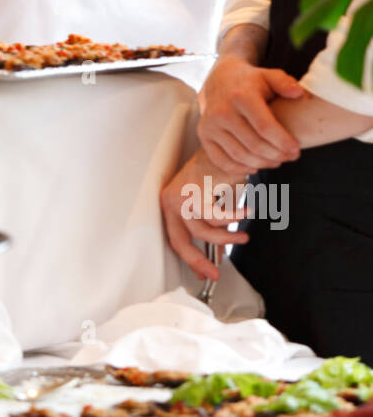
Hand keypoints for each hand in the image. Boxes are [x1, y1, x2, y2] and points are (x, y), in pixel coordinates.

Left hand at [160, 147, 248, 281]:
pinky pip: (216, 217)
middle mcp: (170, 200)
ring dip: (227, 237)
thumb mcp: (212, 205)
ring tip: (242, 235)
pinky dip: (234, 218)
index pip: (176, 239)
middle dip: (199, 260)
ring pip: (203, 231)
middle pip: (181, 241)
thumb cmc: (220, 172)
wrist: (227, 144)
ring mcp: (180, 195)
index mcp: (171, 205)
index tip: (204, 273)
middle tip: (216, 272)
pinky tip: (245, 213)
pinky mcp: (194, 190)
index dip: (191, 259)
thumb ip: (210, 228)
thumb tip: (213, 256)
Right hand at [197, 56, 304, 172]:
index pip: (265, 127)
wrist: (219, 80)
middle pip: (254, 145)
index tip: (296, 150)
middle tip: (289, 157)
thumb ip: (285, 83)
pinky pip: (222, 161)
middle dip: (276, 155)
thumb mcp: (269, 76)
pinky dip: (240, 168)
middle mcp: (222, 111)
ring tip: (276, 161)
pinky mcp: (204, 135)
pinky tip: (255, 167)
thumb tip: (298, 93)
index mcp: (241, 96)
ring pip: (240, 156)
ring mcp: (210, 125)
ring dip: (262, 164)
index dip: (283, 142)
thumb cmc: (250, 82)